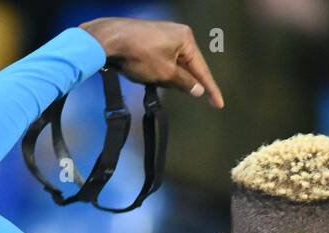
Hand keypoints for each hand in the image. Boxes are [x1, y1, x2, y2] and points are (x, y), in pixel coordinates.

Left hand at [80, 18, 223, 106]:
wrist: (109, 38)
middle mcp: (176, 32)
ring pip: (174, 63)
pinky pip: (163, 59)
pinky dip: (160, 70)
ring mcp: (162, 33)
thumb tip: (199, 90)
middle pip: (189, 65)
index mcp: (185, 38)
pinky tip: (151, 76)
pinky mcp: (149, 38)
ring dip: (170, 77)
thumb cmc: (139, 55)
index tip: (219, 104)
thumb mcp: (165, 73)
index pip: (202, 69)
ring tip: (156, 81)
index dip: (210, 89)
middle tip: (192, 97)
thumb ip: (185, 83)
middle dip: (187, 82)